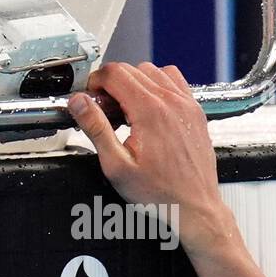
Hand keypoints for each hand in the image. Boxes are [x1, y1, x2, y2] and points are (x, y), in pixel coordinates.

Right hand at [67, 61, 237, 257]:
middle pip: (132, 69)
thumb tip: (79, 102)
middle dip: (113, 84)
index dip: (96, 82)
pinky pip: (175, 81)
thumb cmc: (162, 193)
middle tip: (107, 111)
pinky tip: (151, 108)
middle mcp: (172, 103)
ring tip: (128, 110)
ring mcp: (188, 106)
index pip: (115, 72)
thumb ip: (96, 128)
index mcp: (151, 112)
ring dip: (135, 82)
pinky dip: (159, 85)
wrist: (195, 207)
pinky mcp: (196, 113)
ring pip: (154, 71)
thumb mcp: (117, 165)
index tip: (92, 99)